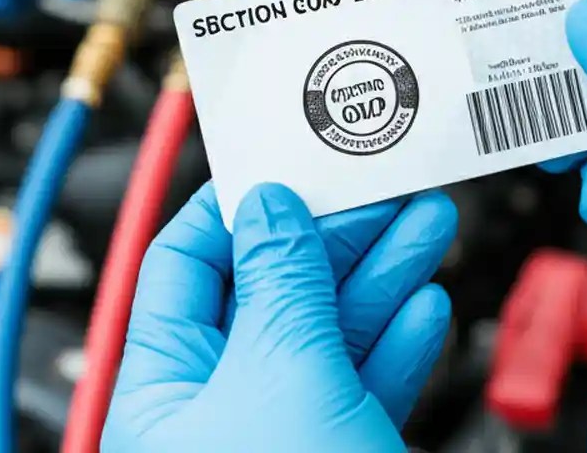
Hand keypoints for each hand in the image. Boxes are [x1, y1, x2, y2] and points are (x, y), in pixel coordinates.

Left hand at [102, 182, 456, 452]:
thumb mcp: (283, 374)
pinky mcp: (335, 451)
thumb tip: (269, 208)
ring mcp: (279, 431)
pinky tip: (422, 302)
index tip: (283, 162)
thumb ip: (280, 283)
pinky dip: (394, 342)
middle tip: (378, 184)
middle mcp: (214, 410)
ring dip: (379, 275)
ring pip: (326, 335)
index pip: (183, 267)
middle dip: (333, 235)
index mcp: (163, 389)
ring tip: (423, 220)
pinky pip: (359, 384)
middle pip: (268, 292)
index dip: (234, 208)